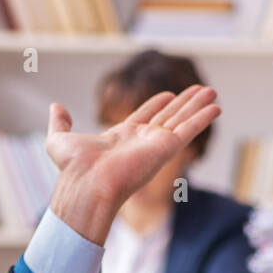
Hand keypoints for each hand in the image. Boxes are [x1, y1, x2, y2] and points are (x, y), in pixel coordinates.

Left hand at [45, 85, 219, 244]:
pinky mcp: (166, 148)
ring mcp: (156, 144)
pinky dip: (203, 118)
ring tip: (213, 91)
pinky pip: (189, 130)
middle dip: (184, 103)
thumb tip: (55, 107)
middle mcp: (142, 141)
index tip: (168, 94)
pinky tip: (216, 107)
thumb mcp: (59, 139)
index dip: (157, 104)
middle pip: (168, 116)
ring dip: (198, 106)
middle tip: (200, 90)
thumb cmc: (73, 166)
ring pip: (182, 120)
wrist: (87, 181)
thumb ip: (60, 123)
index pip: (145, 117)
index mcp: (122, 137)